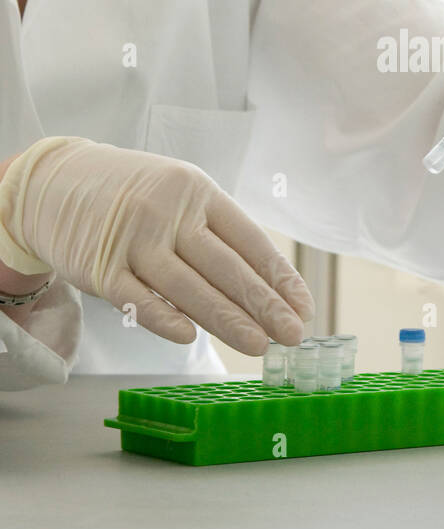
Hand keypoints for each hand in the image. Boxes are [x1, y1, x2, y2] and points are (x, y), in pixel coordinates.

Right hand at [0, 137, 313, 354]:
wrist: (55, 183)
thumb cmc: (132, 195)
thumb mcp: (180, 193)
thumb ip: (215, 232)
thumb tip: (265, 284)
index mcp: (198, 192)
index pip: (250, 240)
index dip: (280, 277)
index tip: (303, 307)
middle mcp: (169, 213)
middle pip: (226, 267)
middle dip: (264, 305)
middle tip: (293, 335)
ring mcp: (134, 241)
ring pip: (189, 288)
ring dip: (227, 320)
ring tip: (260, 345)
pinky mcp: (100, 267)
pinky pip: (137, 299)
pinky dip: (163, 318)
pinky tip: (189, 337)